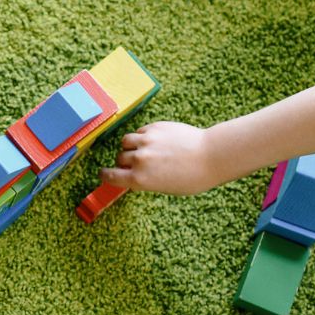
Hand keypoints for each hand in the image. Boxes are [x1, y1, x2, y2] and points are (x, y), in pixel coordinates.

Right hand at [101, 121, 221, 194]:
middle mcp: (139, 160)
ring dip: (130, 146)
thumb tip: (132, 174)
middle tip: (135, 162)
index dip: (105, 175)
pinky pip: (140, 131)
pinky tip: (155, 141)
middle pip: (119, 158)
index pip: (109, 176)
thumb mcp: (164, 187)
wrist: (211, 156)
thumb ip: (144, 180)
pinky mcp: (155, 128)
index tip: (104, 173)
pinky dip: (143, 136)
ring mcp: (146, 141)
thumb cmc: (192, 177)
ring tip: (141, 149)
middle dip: (124, 161)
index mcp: (139, 179)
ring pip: (125, 141)